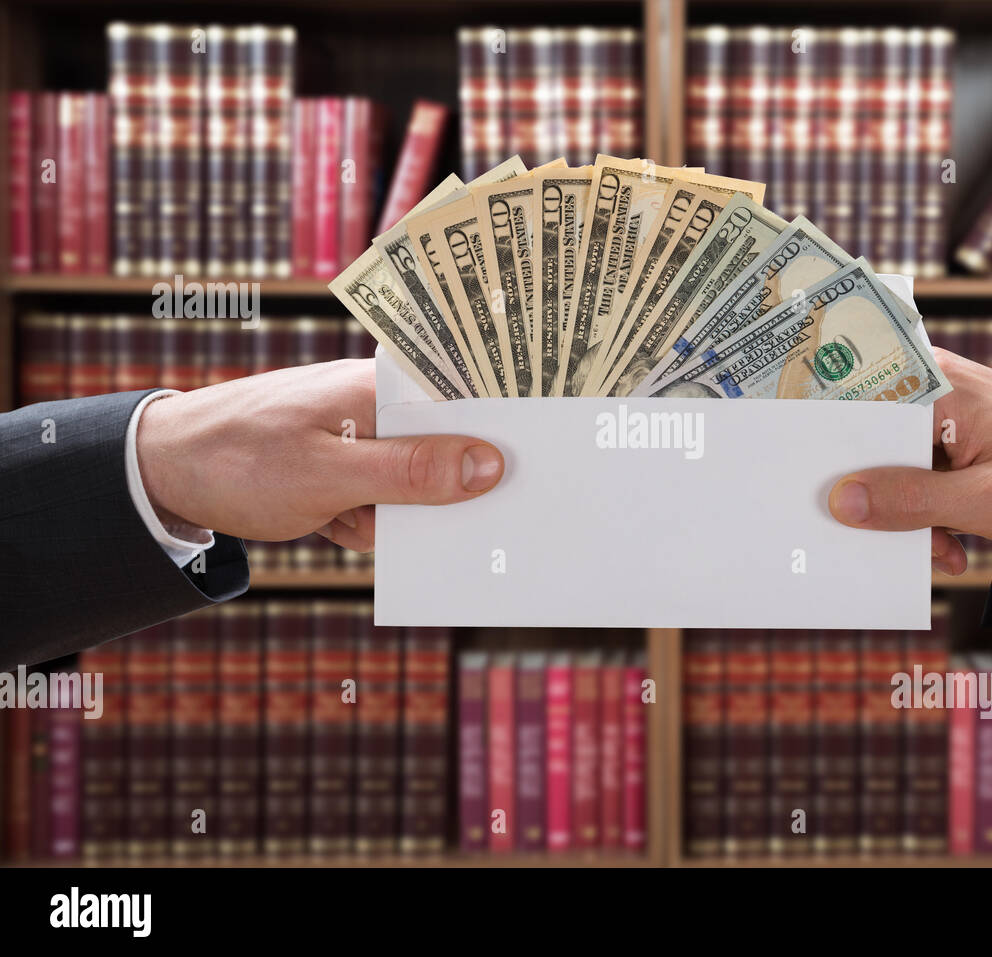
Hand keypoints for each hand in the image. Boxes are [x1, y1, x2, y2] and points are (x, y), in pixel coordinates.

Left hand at [135, 358, 503, 550]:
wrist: (159, 471)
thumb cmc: (239, 462)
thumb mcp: (331, 476)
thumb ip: (413, 472)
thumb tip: (491, 466)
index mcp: (382, 384)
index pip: (468, 401)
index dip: (497, 439)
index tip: (521, 478)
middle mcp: (378, 400)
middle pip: (446, 450)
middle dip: (427, 498)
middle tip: (383, 515)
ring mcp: (361, 431)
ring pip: (413, 485)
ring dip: (382, 517)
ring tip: (336, 517)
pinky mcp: (345, 459)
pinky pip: (381, 497)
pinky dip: (359, 518)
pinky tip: (326, 520)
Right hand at [828, 349, 991, 575]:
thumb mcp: (990, 501)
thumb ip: (914, 501)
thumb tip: (843, 501)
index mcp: (935, 385)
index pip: (854, 406)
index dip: (828, 449)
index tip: (815, 493)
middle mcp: (929, 386)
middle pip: (865, 438)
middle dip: (871, 495)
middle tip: (887, 539)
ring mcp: (938, 411)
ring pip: (886, 463)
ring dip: (904, 511)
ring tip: (941, 546)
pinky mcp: (947, 437)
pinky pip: (912, 472)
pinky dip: (924, 510)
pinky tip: (951, 540)